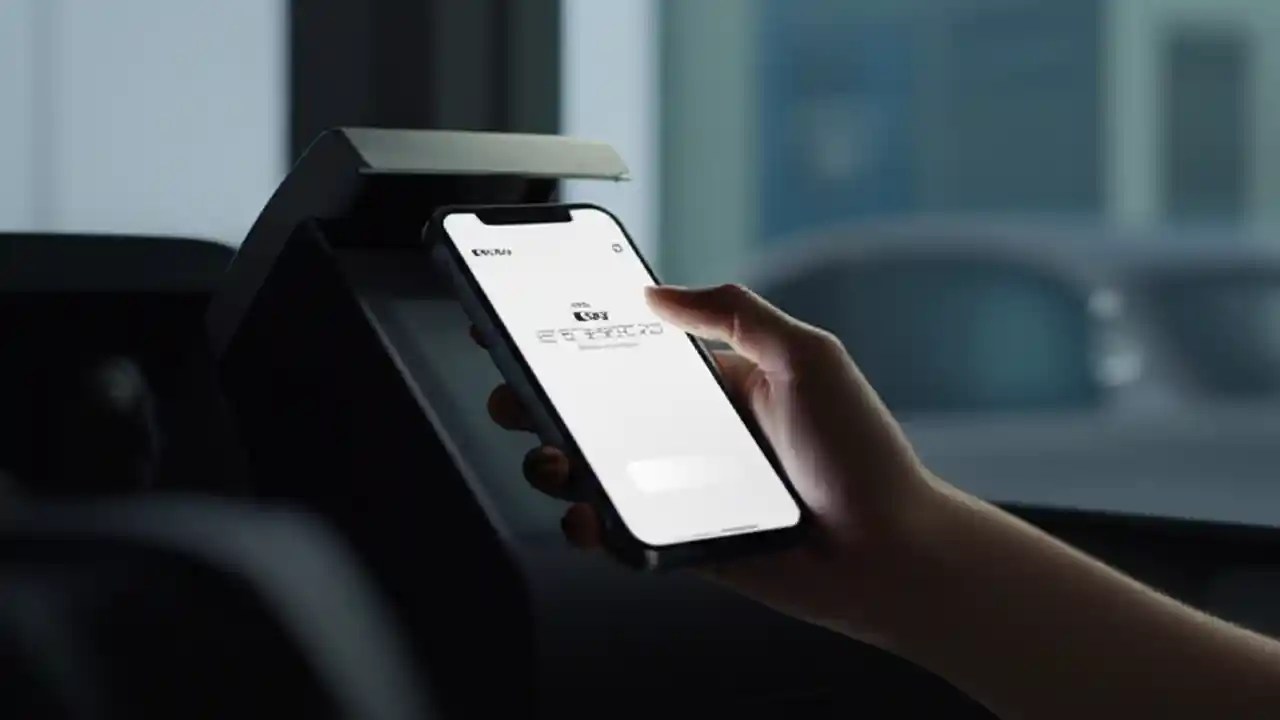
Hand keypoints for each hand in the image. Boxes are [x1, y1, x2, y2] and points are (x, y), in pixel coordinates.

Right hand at [478, 284, 937, 638]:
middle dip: (546, 402)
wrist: (890, 553)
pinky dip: (586, 522)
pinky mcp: (680, 540)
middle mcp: (694, 434)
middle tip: (513, 395)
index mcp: (720, 384)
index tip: (533, 325)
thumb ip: (737, 314)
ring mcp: (682, 488)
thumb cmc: (862, 453)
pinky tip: (583, 513)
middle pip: (600, 413)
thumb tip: (657, 292)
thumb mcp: (809, 358)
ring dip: (554, 462)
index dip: (581, 341)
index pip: (635, 353)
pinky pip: (618, 529)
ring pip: (597, 472)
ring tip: (547, 458)